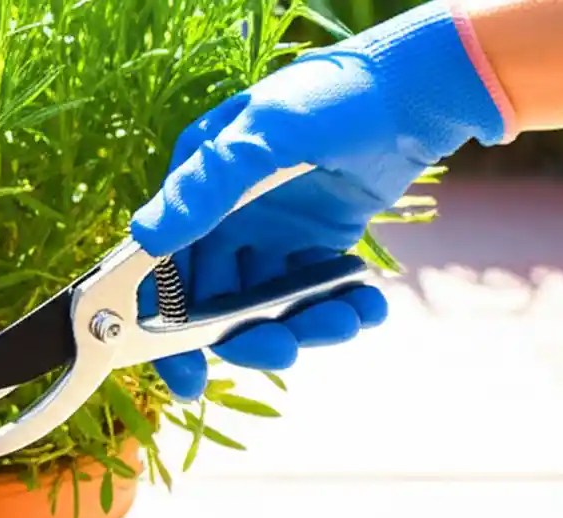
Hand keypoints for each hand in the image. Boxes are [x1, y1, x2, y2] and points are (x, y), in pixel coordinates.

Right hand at [130, 0, 507, 398]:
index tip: (186, 381)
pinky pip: (314, 295)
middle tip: (282, 352)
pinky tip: (367, 306)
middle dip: (246, 335)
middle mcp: (225, 215)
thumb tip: (146, 238)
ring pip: (267, 306)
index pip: (163, 269)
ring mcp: (271, 233)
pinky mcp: (316, 244)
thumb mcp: (265, 136)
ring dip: (302, 326)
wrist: (417, 91)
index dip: (164, 331)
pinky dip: (339, 310)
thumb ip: (208, 187)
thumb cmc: (333, 99)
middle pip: (215, 302)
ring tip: (346, 321)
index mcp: (197, 187)